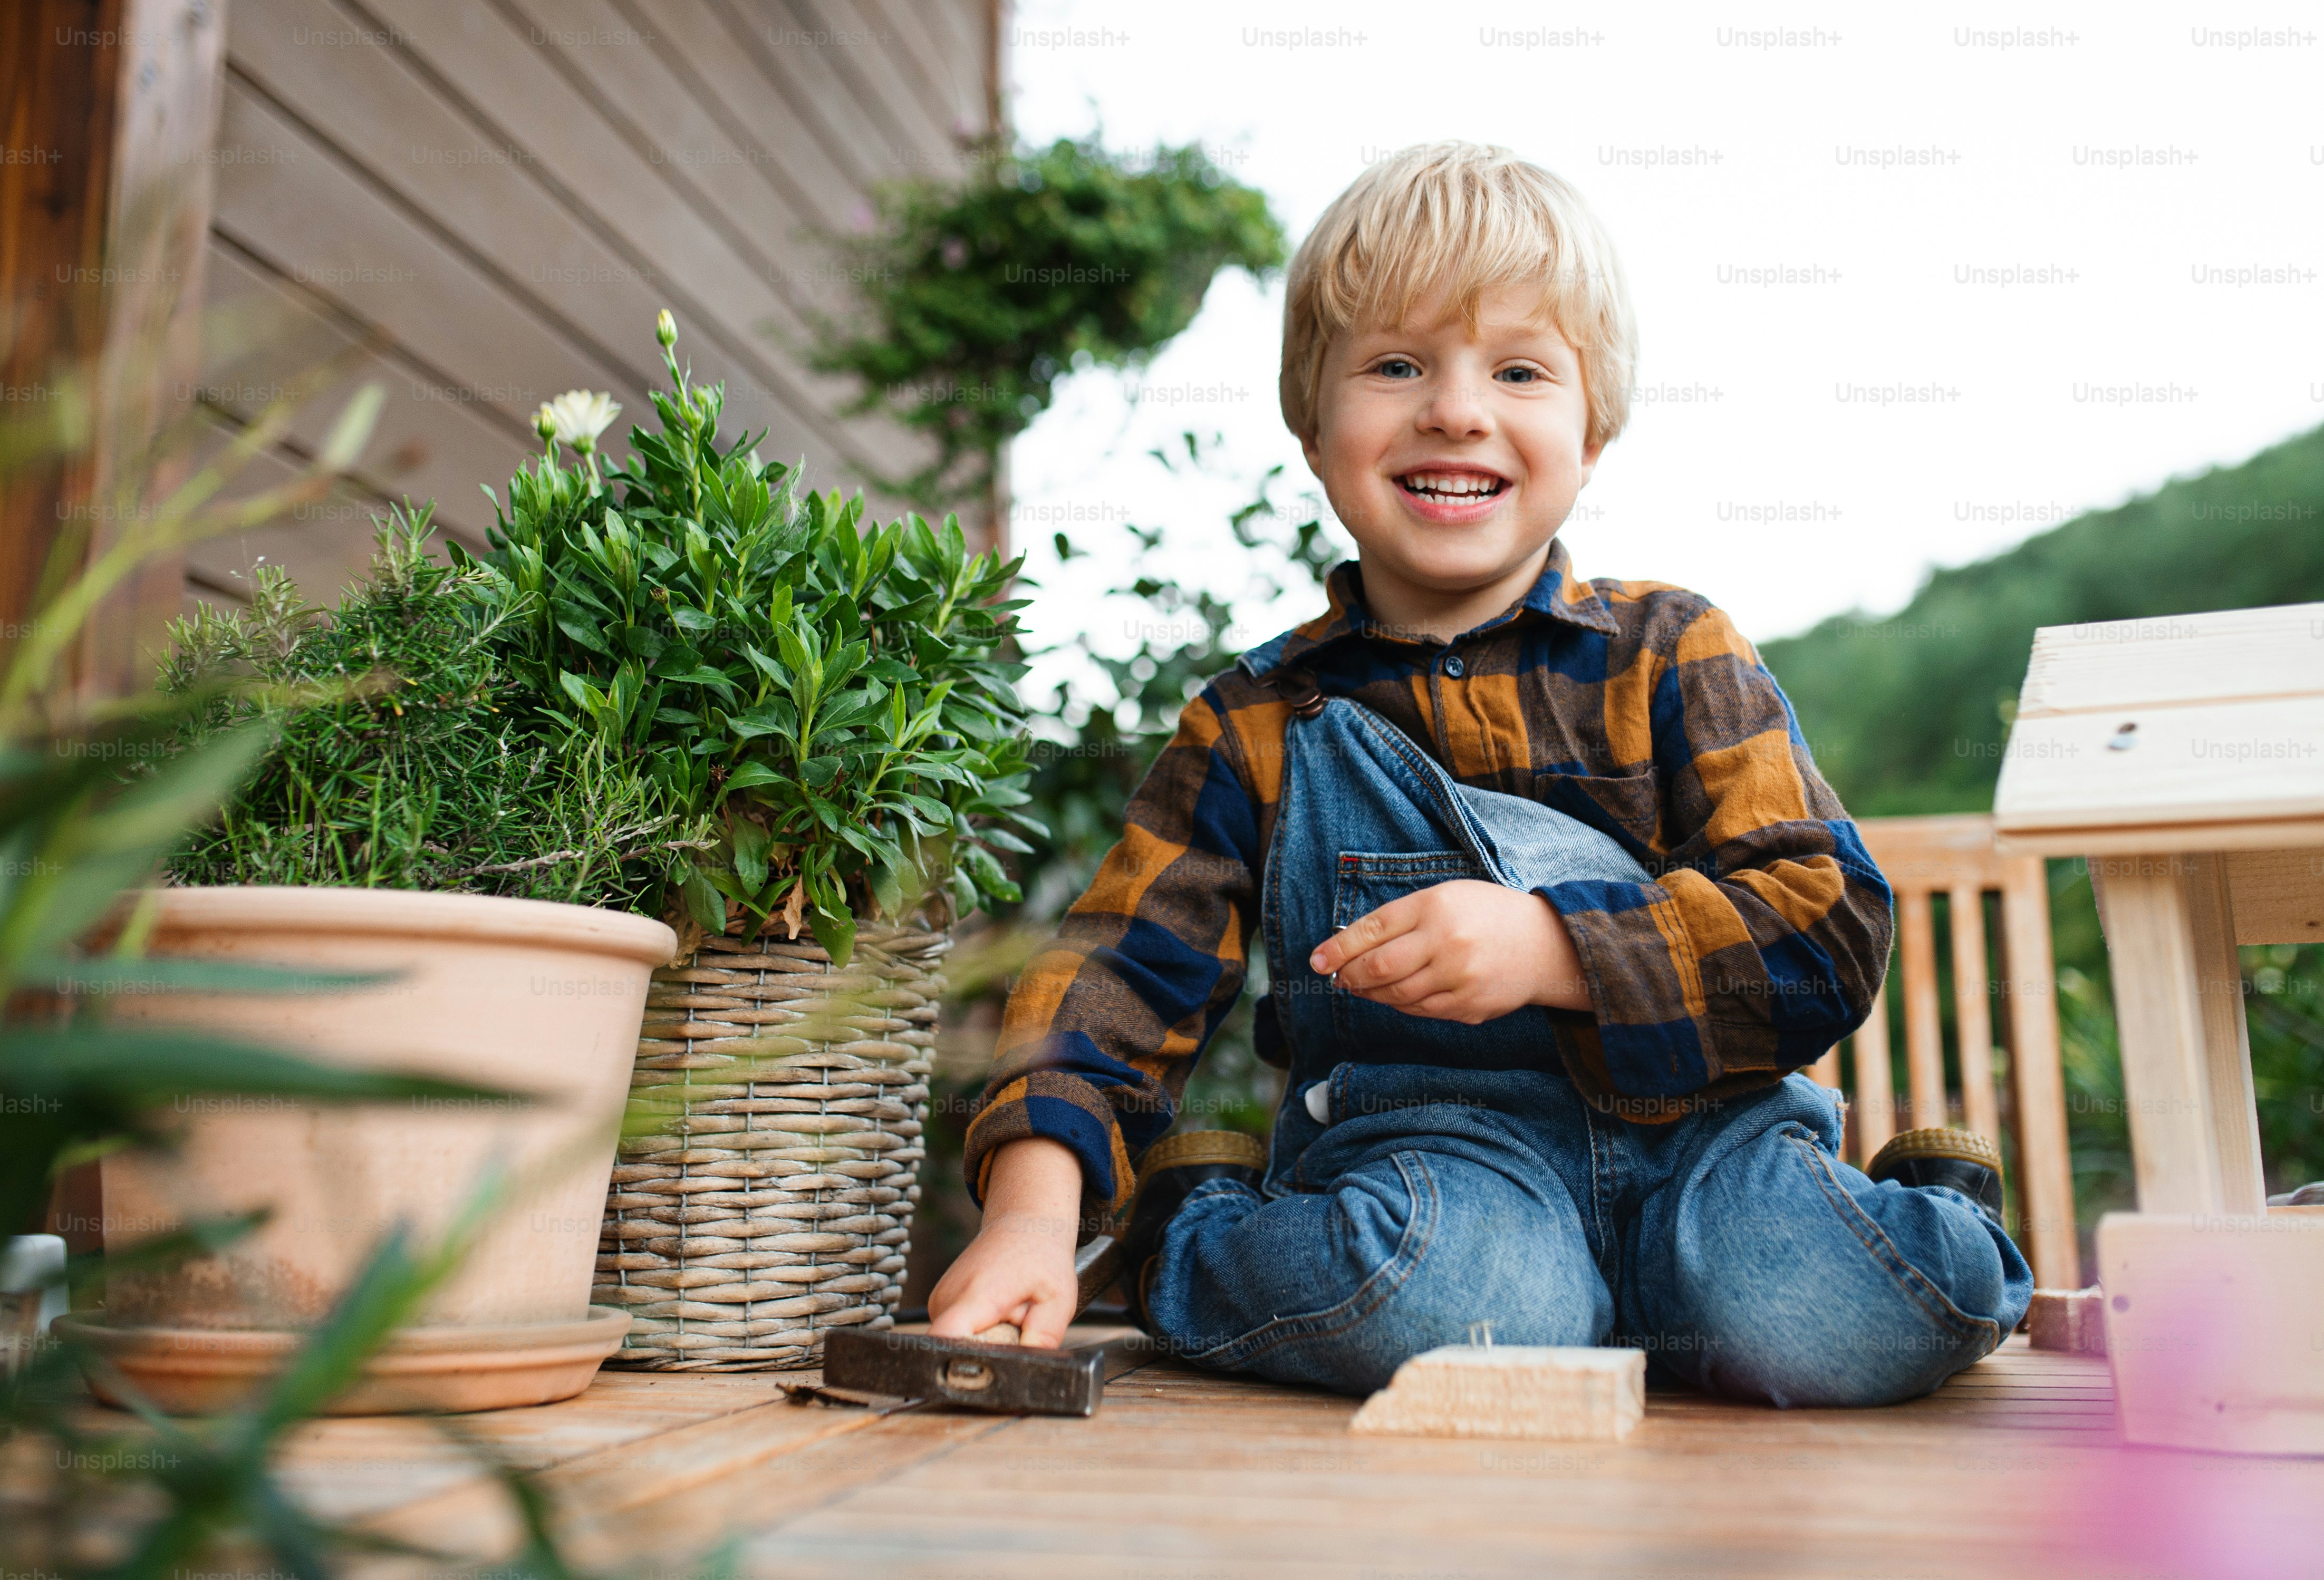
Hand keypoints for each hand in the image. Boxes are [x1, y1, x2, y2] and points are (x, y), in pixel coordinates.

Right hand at [927, 1137, 1082, 1346]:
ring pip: (958, 1344)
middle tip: (1016, 1325)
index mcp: (976, 1296)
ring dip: (986, 1339)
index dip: (961, 1365)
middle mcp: (947, 1298)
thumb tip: (1027, 1373)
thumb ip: (1042, 1340)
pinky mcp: (939, 1303)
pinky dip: (979, 1329)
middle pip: (958, 1353)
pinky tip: (995, 1309)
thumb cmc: (1043, 1256)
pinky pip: (957, 1332)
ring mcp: (939, 1300)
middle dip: (990, 1351)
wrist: (1026, 1224)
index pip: (945, 1341)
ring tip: (1007, 1313)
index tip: (988, 1367)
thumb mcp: (1059, 1301)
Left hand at [1310, 879, 1591, 1021]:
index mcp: (1435, 907)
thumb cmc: (1486, 914)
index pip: (1372, 930)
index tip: (1317, 961)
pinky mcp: (1468, 1007)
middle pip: (1378, 969)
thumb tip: (1350, 949)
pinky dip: (1399, 1005)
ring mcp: (1458, 979)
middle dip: (1349, 976)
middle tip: (1339, 977)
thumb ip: (1400, 919)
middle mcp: (1446, 943)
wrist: (1546, 944)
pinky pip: (1420, 1011)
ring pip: (1396, 996)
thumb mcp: (1444, 897)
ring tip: (1361, 987)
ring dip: (1370, 994)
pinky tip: (1394, 995)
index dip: (1338, 949)